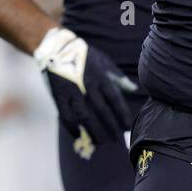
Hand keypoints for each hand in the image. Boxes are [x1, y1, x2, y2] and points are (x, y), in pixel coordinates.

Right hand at [33, 27, 137, 153]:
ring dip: (93, 131)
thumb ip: (118, 78)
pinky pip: (66, 116)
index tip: (127, 127)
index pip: (114, 99)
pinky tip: (79, 136)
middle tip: (116, 139)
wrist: (56, 47)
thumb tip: (134, 89)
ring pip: (84, 116)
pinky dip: (72, 128)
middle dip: (110, 127)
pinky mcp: (59, 96)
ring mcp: (72, 92)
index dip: (122, 114)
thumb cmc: (84, 56)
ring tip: (101, 142)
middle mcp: (87, 85)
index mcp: (101, 77)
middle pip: (102, 110)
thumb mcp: (104, 62)